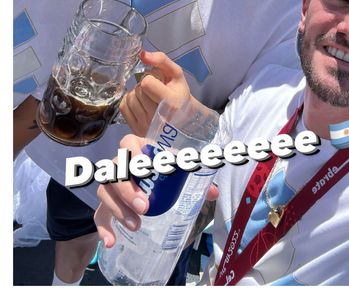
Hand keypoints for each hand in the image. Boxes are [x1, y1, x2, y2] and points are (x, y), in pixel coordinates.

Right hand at [95, 134, 219, 246]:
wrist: (149, 178)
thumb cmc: (165, 167)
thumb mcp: (178, 169)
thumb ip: (194, 177)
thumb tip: (215, 194)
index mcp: (139, 147)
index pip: (127, 142)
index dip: (132, 152)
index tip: (144, 166)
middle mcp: (120, 163)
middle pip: (115, 171)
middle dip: (128, 190)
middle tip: (145, 207)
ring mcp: (111, 183)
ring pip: (104, 192)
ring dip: (118, 209)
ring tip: (136, 225)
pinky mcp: (107, 203)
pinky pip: (99, 215)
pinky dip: (104, 229)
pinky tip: (111, 242)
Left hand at [121, 50, 191, 135]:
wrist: (183, 118)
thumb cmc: (179, 92)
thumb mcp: (176, 74)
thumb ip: (161, 60)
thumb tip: (141, 53)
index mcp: (171, 101)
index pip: (146, 83)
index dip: (151, 78)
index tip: (160, 82)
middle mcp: (157, 116)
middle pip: (137, 90)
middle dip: (144, 86)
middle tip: (155, 89)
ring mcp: (146, 125)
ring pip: (129, 98)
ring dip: (136, 93)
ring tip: (148, 96)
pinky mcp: (136, 129)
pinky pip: (123, 107)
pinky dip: (129, 101)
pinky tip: (140, 102)